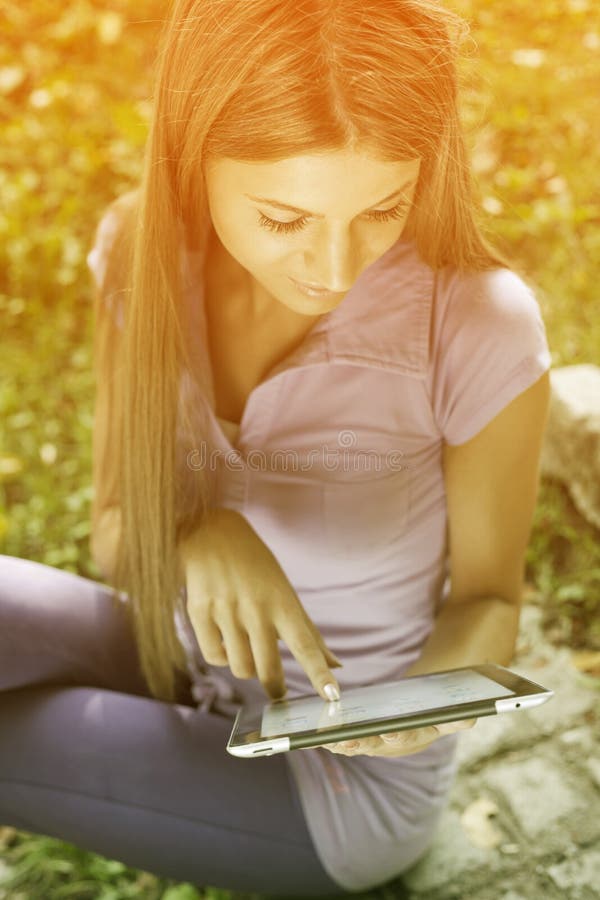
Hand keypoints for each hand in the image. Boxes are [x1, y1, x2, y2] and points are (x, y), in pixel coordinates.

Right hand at [179, 507, 341, 701]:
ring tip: (246, 650)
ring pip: (241, 668)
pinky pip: (214, 657)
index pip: (306, 644)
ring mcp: (226, 610)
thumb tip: (337, 665)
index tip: (332, 695)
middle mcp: (256, 607)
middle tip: (277, 693)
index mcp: (282, 601)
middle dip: (275, 688)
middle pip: (269, 669)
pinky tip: (225, 642)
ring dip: (247, 669)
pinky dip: (222, 657)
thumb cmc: (256, 566)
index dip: (319, 672)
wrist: (210, 532)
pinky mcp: (199, 612)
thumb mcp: (285, 592)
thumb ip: (308, 632)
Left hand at [323, 718, 476, 756]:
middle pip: (375, 744)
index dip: (398, 735)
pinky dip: (332, 740)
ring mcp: (375, 743)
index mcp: (413, 737)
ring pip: (355, 745)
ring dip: (340, 743)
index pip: (406, 737)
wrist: (419, 718)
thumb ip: (457, 719)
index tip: (390, 730)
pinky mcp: (360, 739)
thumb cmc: (432, 714)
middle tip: (347, 739)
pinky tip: (316, 738)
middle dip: (360, 742)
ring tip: (326, 740)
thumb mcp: (447, 716)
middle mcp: (392, 744)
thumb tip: (471, 717)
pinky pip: (344, 741)